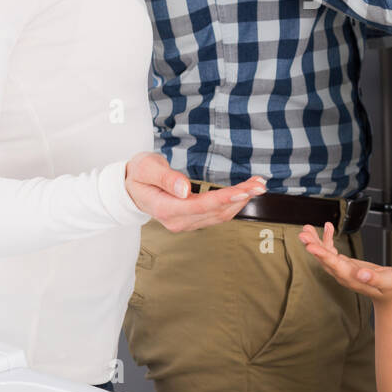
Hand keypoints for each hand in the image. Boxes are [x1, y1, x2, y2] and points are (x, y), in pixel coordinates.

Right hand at [124, 152, 266, 231]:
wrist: (131, 188)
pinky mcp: (193, 220)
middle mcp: (178, 221)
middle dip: (240, 197)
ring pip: (220, 215)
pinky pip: (218, 215)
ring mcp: (186, 223)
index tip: (244, 191)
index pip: (199, 206)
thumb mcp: (145, 168)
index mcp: (165, 208)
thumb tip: (185, 190)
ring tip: (258, 185)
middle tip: (260, 184)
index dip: (224, 199)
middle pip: (215, 211)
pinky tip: (245, 193)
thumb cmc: (138, 174)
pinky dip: (234, 203)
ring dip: (241, 201)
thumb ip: (165, 178)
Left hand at [299, 222, 391, 303]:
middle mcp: (344, 274)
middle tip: (303, 233)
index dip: (321, 254)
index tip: (310, 245)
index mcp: (352, 277)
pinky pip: (332, 251)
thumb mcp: (389, 281)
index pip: (333, 264)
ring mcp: (343, 270)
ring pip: (325, 254)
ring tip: (307, 228)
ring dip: (316, 241)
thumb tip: (362, 274)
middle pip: (324, 259)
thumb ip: (375, 278)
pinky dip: (328, 239)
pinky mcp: (346, 265)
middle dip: (313, 245)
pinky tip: (328, 228)